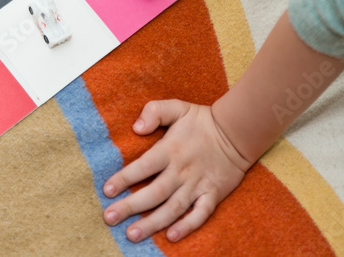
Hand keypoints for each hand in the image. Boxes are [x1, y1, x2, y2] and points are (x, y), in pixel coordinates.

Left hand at [102, 100, 250, 242]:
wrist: (237, 133)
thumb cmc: (202, 121)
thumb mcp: (177, 107)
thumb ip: (155, 111)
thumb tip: (136, 127)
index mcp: (171, 149)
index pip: (143, 166)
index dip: (124, 179)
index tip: (107, 191)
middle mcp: (182, 170)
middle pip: (154, 192)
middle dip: (131, 206)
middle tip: (110, 218)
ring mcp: (198, 184)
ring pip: (173, 208)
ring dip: (153, 223)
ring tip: (132, 234)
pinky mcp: (212, 194)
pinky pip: (200, 214)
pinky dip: (187, 226)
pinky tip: (171, 236)